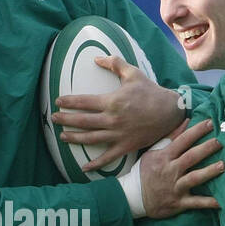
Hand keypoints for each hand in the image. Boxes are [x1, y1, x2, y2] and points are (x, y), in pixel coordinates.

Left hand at [53, 56, 186, 171]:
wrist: (170, 112)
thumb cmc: (151, 91)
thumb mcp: (133, 73)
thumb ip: (114, 64)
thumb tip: (97, 58)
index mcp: (112, 101)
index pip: (84, 102)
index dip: (69, 102)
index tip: (58, 101)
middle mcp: (113, 119)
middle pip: (83, 121)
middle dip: (66, 120)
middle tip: (54, 119)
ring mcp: (119, 134)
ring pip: (91, 139)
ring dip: (75, 138)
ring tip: (63, 136)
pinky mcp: (126, 146)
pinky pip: (108, 157)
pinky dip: (96, 164)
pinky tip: (84, 167)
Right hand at [139, 118, 223, 218]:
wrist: (134, 198)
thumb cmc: (145, 172)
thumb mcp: (153, 152)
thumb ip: (171, 137)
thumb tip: (187, 121)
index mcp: (164, 157)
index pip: (182, 141)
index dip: (197, 131)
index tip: (210, 123)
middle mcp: (170, 171)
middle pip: (191, 157)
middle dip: (206, 148)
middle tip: (221, 142)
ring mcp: (175, 187)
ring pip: (194, 178)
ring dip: (209, 172)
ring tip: (222, 165)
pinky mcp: (179, 202)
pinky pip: (196, 202)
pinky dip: (208, 203)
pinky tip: (221, 202)